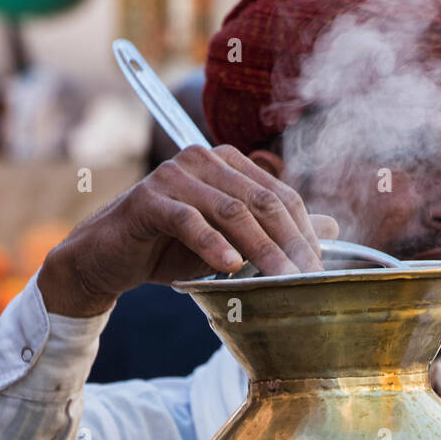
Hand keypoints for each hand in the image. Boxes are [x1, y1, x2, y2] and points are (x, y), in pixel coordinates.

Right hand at [37, 144, 337, 316]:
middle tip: (306, 279)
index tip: (317, 270)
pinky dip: (212, 244)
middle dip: (289, 243)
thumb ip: (275, 232)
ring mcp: (175, 176)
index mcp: (228, 163)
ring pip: (231, 210)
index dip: (304, 232)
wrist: (108, 259)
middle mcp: (204, 159)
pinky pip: (189, 221)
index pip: (281, 196)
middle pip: (262, 201)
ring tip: (279, 279)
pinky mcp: (149, 199)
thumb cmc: (169, 249)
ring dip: (260, 248)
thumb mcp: (229, 243)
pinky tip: (229, 267)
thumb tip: (333, 227)